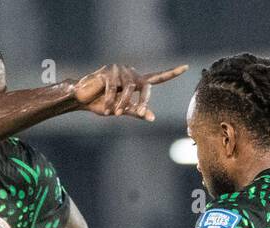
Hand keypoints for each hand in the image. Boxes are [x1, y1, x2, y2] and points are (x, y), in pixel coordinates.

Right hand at [72, 63, 187, 119]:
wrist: (83, 100)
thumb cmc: (103, 104)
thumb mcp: (122, 109)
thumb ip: (137, 111)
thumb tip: (152, 117)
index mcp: (136, 82)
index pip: (157, 78)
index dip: (171, 73)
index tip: (186, 67)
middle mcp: (130, 73)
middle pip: (146, 86)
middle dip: (143, 101)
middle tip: (140, 113)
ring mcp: (119, 70)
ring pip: (129, 89)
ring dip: (123, 104)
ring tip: (116, 113)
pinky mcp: (107, 71)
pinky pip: (114, 89)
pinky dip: (112, 101)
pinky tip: (107, 108)